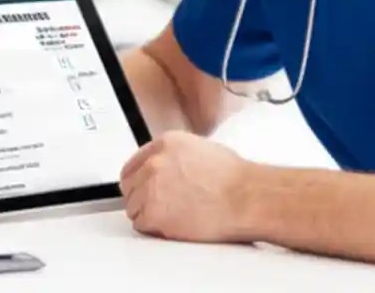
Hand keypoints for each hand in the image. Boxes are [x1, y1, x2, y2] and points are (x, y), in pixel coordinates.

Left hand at [118, 131, 255, 242]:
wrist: (245, 197)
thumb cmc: (234, 178)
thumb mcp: (201, 150)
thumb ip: (175, 157)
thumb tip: (167, 169)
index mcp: (165, 143)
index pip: (132, 165)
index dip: (138, 181)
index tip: (141, 190)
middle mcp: (154, 162)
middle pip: (129, 186)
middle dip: (141, 198)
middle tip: (160, 207)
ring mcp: (151, 187)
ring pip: (133, 208)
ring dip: (149, 215)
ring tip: (174, 216)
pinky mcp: (154, 212)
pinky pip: (141, 225)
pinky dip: (155, 230)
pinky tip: (174, 225)